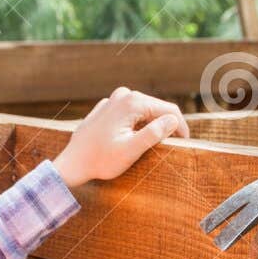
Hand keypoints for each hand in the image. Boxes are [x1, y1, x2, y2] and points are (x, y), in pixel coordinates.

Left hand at [52, 87, 189, 187]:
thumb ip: (154, 134)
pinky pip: (130, 113)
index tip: (185, 142)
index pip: (168, 110)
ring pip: (144, 110)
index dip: (180, 126)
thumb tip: (173, 121)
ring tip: (154, 144)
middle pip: (156, 108)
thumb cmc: (100, 160)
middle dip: (166, 125)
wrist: (72, 163)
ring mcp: (113, 100)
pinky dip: (137, 124)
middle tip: (172, 145)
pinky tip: (135, 139)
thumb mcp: (131, 150)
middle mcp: (124, 95)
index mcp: (132, 102)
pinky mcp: (107, 109)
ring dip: (152, 125)